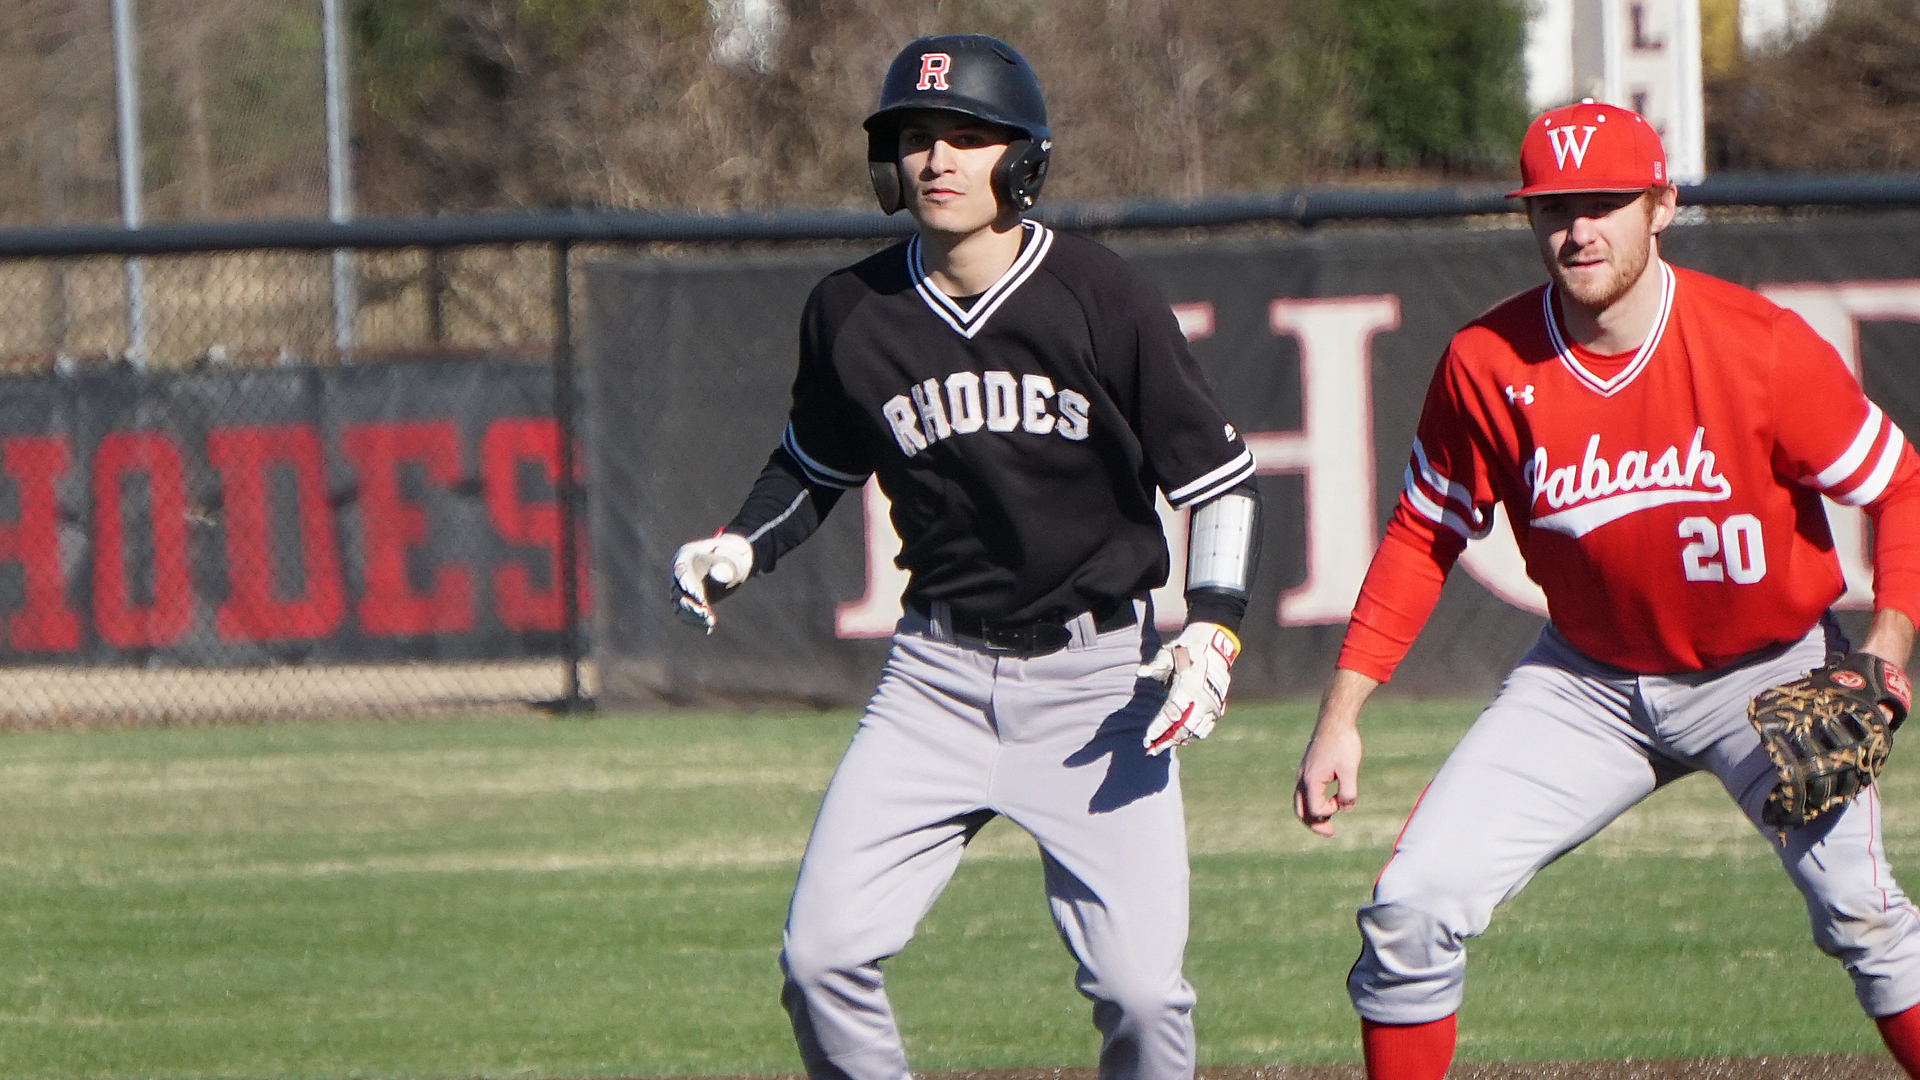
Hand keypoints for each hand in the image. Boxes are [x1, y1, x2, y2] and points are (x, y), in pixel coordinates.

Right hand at [670, 532, 752, 633]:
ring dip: (693, 616)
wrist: (736, 562)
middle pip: (678, 592)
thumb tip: (718, 575)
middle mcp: (680, 573)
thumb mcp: (734, 558)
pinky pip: (687, 614)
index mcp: (686, 556)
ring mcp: (682, 587)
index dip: (688, 586)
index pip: (681, 572)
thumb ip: (726, 566)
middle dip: (691, 605)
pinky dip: (697, 621)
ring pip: (680, 606)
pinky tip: (709, 627)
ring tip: (710, 621)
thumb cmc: (735, 556)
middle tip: (706, 614)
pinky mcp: (689, 600)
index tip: (701, 600)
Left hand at [1139, 622, 1238, 754]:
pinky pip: (1204, 729)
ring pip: (1195, 732)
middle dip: (1166, 741)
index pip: (1172, 713)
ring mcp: (1213, 706)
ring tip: (1162, 745)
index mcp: (1189, 685)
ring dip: (1178, 741)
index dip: (1159, 728)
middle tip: (1151, 750)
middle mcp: (1203, 699)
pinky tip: (1178, 739)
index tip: (1147, 739)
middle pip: (1183, 728)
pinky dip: (1191, 736)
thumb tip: (1140, 673)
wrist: (1215, 648)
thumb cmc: (1186, 651)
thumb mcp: (1170, 653)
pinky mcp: (1218, 709)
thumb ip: (1156, 665)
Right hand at [1294, 669, 1375, 836]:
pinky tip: (1329, 796)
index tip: (1344, 801)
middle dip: (1313, 823)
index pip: (1316, 809)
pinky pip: (1305, 790)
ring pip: (1301, 800)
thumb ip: (1348, 792)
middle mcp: (1302, 778)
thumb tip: (1346, 809)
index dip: (1331, 811)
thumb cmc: (1342, 743)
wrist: (1335, 720)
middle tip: (1329, 832)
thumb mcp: (1350, 770)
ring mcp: (1303, 773)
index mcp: (1310, 781)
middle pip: (1300, 810)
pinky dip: (1313, 799)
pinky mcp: (1308, 767)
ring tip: (1329, 815)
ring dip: (1313, 811)